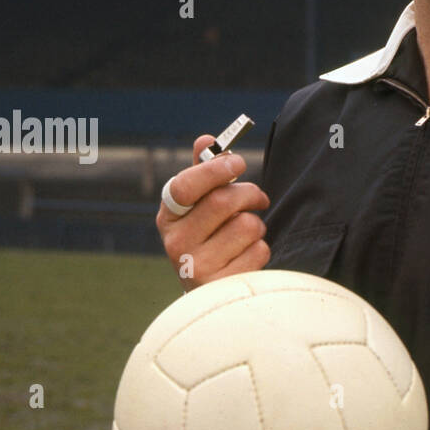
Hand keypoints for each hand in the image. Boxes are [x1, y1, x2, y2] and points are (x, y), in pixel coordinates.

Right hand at [156, 135, 271, 290]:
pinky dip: (260, 248)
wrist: (210, 289)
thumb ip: (204, 173)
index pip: (184, 186)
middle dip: (249, 193)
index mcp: (168, 217)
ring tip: (247, 233)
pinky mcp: (223, 285)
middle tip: (258, 197)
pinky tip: (247, 255)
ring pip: (246, 225)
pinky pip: (259, 251)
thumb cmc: (208, 236)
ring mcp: (197, 267)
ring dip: (257, 224)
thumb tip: (206, 140)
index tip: (238, 162)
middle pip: (223, 201)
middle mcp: (176, 243)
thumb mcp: (199, 207)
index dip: (215, 169)